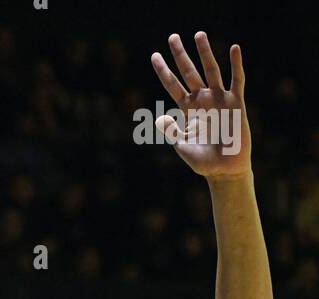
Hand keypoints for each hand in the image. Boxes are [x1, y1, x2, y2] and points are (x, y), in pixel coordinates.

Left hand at [151, 32, 249, 179]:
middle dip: (181, 55)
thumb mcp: (184, 147)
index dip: (164, 71)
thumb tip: (159, 118)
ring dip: (205, 53)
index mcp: (188, 110)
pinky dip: (236, 65)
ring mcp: (219, 99)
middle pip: (189, 73)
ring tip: (198, 34)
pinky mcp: (236, 103)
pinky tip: (234, 48)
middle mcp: (203, 100)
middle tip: (172, 37)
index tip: (154, 56)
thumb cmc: (204, 162)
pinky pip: (237, 80)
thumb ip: (172, 132)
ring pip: (211, 70)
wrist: (225, 171)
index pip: (173, 86)